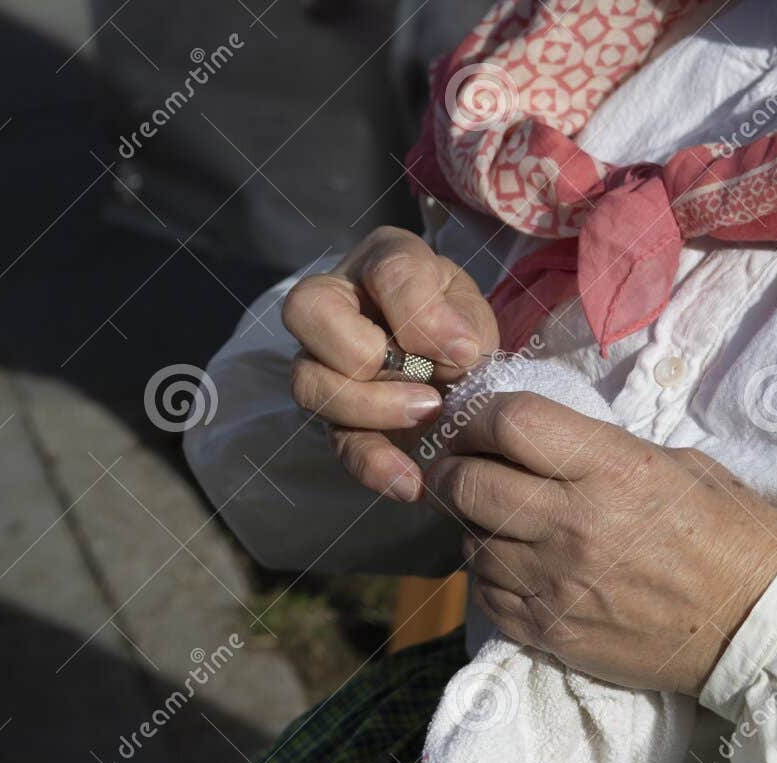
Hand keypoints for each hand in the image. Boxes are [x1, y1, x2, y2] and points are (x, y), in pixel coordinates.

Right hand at [283, 227, 499, 501]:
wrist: (463, 379)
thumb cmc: (459, 326)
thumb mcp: (469, 307)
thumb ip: (458, 317)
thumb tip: (453, 346)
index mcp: (377, 266)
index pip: (386, 269)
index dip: (420, 311)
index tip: (466, 348)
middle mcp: (334, 308)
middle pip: (307, 312)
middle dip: (361, 351)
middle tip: (423, 381)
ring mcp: (326, 366)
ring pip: (311, 382)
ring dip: (370, 406)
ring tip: (428, 416)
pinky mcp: (342, 422)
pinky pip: (339, 443)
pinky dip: (373, 466)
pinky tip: (409, 482)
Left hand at [425, 392, 776, 695]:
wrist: (756, 630)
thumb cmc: (735, 538)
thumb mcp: (686, 466)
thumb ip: (611, 451)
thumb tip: (555, 446)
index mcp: (614, 470)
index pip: (512, 422)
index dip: (479, 414)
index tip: (476, 419)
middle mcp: (574, 523)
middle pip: (468, 483)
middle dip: (453, 469)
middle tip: (460, 467)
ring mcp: (557, 582)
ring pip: (470, 541)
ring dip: (473, 526)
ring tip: (495, 521)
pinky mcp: (551, 631)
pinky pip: (486, 595)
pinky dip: (488, 576)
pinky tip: (512, 566)